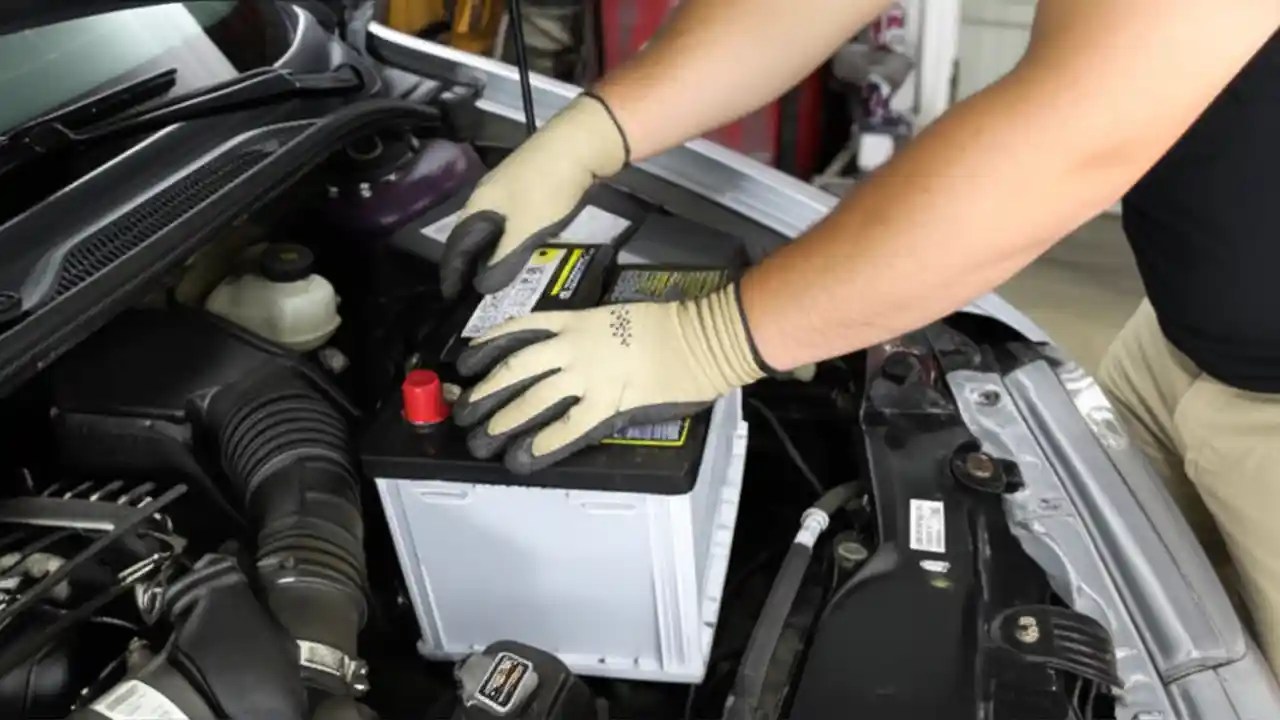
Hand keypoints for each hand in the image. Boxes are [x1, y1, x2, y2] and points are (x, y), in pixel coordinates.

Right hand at [440, 94, 628, 297]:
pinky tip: (517, 248)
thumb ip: (502, 261)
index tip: (452, 295)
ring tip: (494, 275)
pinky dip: (507, 239)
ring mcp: (506, 188)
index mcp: (478, 205)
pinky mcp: (526, 186)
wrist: (578, 145)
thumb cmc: (547, 190)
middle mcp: (486, 195)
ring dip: (490, 251)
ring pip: (491, 227)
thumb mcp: (524, 232)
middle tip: (473, 290)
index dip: (453, 272)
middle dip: (469, 263)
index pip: (456, 246)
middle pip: (471, 236)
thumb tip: (483, 287)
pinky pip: (509, 220)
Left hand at [453, 285, 768, 472]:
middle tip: (465, 412)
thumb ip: (586, 331)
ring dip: (505, 421)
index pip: (518, 330)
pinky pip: (568, 428)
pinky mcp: (608, 405)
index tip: (466, 360)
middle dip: (486, 394)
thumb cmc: (667, 323)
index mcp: (574, 321)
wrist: (701, 336)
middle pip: (516, 370)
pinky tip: (525, 457)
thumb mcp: (615, 315)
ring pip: (534, 400)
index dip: (487, 346)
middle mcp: (573, 347)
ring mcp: (589, 377)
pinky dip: (544, 444)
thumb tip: (566, 348)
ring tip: (483, 439)